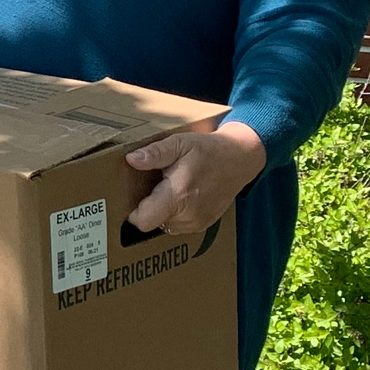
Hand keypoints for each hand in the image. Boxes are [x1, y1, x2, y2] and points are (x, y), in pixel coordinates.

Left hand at [126, 122, 265, 235]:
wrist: (239, 159)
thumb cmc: (207, 150)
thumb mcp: (179, 144)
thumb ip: (155, 153)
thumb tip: (132, 159)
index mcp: (178, 196)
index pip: (144, 221)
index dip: (132, 212)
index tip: (130, 197)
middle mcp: (189, 215)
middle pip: (152, 223)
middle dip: (147, 207)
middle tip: (152, 186)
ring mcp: (199, 222)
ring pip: (165, 226)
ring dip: (162, 212)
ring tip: (167, 190)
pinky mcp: (205, 224)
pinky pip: (179, 226)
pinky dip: (175, 214)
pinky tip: (179, 196)